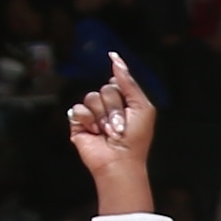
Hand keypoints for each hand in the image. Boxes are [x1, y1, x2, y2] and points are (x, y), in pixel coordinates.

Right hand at [64, 57, 156, 215]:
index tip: (128, 108)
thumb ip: (129, 82)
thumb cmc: (136, 139)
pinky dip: (88, 120)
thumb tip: (116, 60)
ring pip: (91, 97)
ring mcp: (93, 114)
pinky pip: (78, 108)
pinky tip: (95, 132)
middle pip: (105, 89)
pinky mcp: (79, 122)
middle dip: (115, 108)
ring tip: (108, 131)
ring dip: (103, 116)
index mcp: (124, 101)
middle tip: (120, 126)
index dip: (122, 93)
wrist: (120, 160)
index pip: (117, 82)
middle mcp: (108, 106)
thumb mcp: (142, 106)